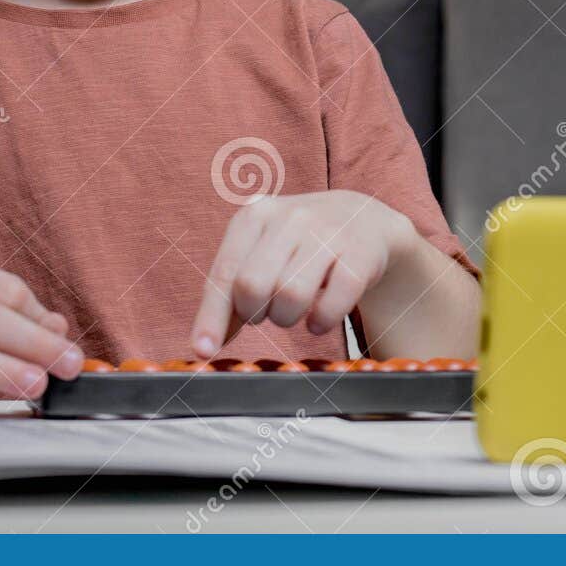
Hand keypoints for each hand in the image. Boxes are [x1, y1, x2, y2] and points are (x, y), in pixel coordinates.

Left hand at [189, 191, 418, 356]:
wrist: (363, 219)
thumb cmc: (300, 245)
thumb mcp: (261, 255)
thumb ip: (231, 296)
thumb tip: (203, 345)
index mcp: (255, 215)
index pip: (224, 273)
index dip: (211, 317)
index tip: (202, 350)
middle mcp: (289, 218)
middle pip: (253, 286)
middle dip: (256, 312)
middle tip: (268, 310)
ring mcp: (327, 233)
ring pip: (291, 296)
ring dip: (287, 318)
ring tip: (294, 310)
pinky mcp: (359, 254)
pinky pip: (331, 306)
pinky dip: (321, 323)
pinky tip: (320, 317)